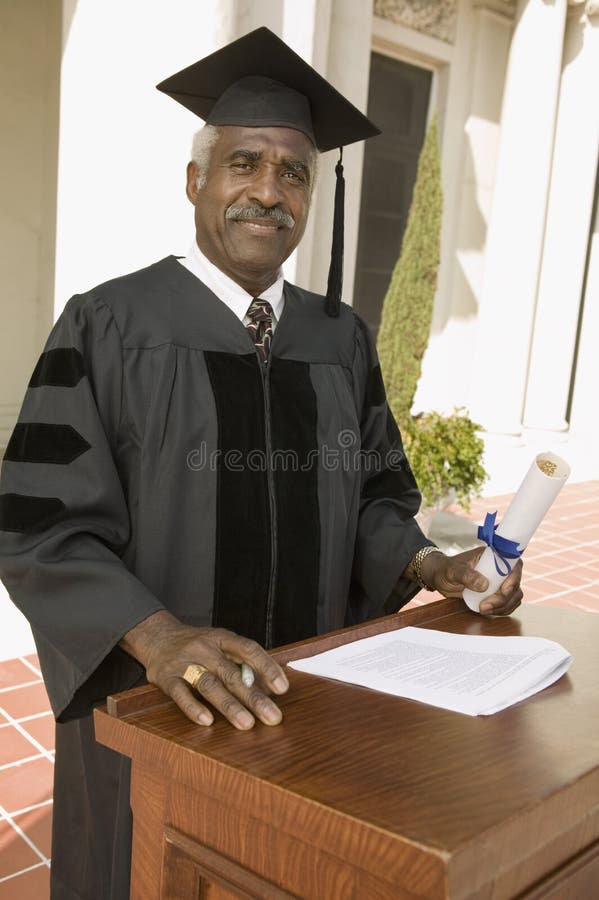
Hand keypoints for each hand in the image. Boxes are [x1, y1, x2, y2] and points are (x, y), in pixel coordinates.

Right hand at [120, 611, 288, 728]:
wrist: (156, 637)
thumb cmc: (199, 647)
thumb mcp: (220, 645)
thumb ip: (243, 664)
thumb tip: (272, 690)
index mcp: (222, 638)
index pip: (248, 649)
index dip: (267, 667)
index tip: (282, 688)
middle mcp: (204, 648)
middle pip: (232, 673)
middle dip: (254, 697)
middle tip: (273, 717)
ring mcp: (184, 662)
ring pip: (209, 684)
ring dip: (230, 706)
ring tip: (247, 724)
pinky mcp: (166, 677)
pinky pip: (180, 693)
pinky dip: (194, 708)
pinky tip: (208, 721)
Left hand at [421, 548, 522, 615]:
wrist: (439, 577)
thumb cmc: (445, 569)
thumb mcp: (452, 570)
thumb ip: (466, 575)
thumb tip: (484, 585)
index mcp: (492, 556)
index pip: (514, 564)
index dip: (514, 578)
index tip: (504, 590)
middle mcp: (499, 568)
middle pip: (515, 584)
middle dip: (504, 598)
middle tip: (485, 606)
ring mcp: (499, 581)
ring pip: (514, 596)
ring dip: (503, 606)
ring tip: (483, 610)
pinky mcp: (497, 593)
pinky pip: (509, 604)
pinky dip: (503, 610)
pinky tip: (489, 611)